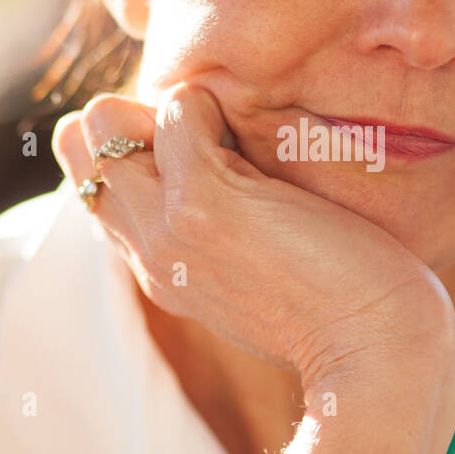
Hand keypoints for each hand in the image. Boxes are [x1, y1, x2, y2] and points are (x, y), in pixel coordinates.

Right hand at [52, 84, 454, 387]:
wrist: (373, 351)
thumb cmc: (343, 312)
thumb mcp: (260, 277)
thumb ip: (223, 240)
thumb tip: (234, 181)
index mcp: (159, 268)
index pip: (95, 186)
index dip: (132, 148)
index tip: (202, 154)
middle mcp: (148, 249)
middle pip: (81, 144)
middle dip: (137, 116)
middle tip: (217, 140)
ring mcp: (165, 226)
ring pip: (102, 120)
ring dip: (171, 106)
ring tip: (237, 140)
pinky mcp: (200, 202)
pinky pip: (175, 108)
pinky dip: (213, 102)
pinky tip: (260, 138)